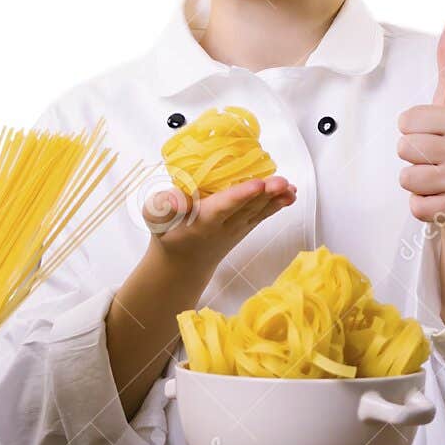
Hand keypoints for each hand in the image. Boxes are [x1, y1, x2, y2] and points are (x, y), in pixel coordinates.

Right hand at [142, 175, 295, 271]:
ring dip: (275, 200)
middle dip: (265, 195)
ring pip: (258, 211)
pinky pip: (262, 215)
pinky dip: (277, 205)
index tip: (257, 185)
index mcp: (201, 221)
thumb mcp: (155, 217)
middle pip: (246, 209)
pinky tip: (290, 194)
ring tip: (290, 187)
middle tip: (282, 182)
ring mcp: (236, 228)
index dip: (240, 196)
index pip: (222, 207)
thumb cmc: (168, 232)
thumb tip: (178, 199)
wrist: (183, 262)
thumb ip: (162, 206)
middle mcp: (223, 226)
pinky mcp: (244, 226)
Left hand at [397, 15, 444, 229]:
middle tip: (436, 159)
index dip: (412, 130)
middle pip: (403, 149)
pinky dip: (422, 206)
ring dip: (417, 181)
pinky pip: (414, 206)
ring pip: (406, 177)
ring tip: (437, 178)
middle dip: (413, 156)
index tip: (434, 135)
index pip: (404, 122)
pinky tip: (441, 198)